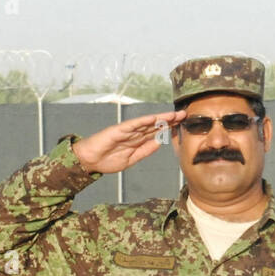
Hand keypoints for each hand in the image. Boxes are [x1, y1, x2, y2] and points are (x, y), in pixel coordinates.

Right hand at [71, 111, 187, 174]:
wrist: (89, 161)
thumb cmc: (107, 160)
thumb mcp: (131, 159)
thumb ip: (145, 151)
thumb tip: (159, 143)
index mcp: (137, 141)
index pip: (156, 132)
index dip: (169, 127)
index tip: (182, 124)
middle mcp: (134, 133)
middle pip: (155, 124)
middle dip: (169, 120)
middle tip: (184, 114)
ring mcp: (127, 131)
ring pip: (147, 123)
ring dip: (160, 118)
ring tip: (174, 114)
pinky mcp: (118, 130)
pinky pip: (133, 125)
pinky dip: (144, 121)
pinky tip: (154, 118)